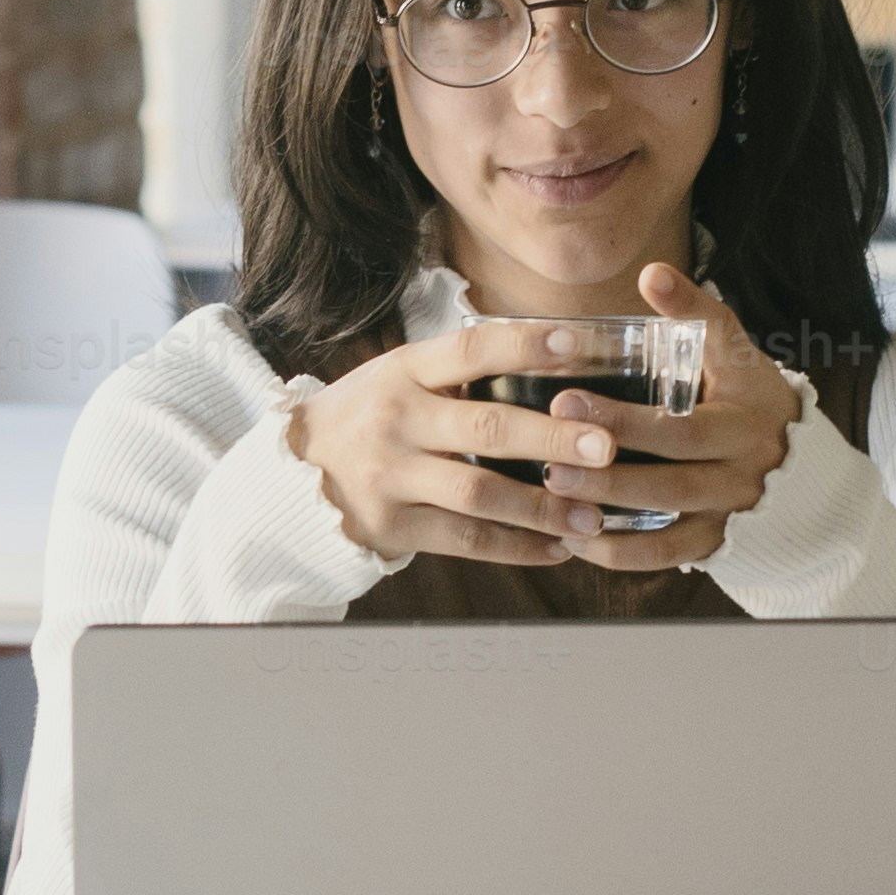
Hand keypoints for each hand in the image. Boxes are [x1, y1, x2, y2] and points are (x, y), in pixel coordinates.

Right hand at [291, 309, 652, 570]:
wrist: (290, 477)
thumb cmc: (367, 418)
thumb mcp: (399, 377)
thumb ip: (460, 371)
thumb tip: (559, 360)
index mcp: (404, 371)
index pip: (470, 350)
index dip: (525, 345)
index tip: (580, 345)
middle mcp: (396, 419)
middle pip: (487, 427)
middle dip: (553, 437)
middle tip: (606, 446)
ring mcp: (391, 476)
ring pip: (481, 494)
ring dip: (544, 507)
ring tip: (593, 515)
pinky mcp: (392, 526)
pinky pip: (466, 541)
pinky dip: (517, 547)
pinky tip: (557, 549)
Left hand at [515, 262, 805, 579]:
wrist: (802, 473)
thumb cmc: (748, 400)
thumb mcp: (735, 355)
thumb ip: (696, 315)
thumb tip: (651, 273)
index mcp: (747, 407)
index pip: (688, 414)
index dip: (630, 408)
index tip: (567, 394)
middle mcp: (746, 459)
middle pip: (676, 461)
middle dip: (610, 453)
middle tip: (550, 441)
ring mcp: (733, 504)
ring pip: (669, 506)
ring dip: (608, 503)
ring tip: (553, 489)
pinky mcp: (718, 542)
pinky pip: (666, 554)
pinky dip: (619, 551)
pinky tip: (573, 539)